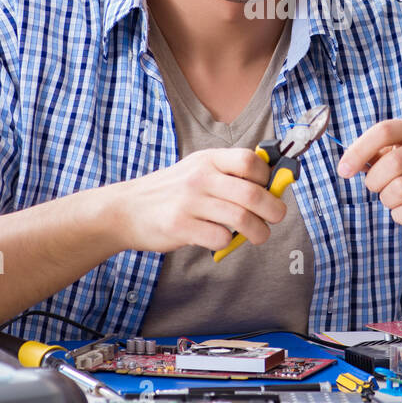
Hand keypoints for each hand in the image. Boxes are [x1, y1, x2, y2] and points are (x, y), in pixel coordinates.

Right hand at [111, 148, 286, 253]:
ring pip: (241, 218)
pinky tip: (222, 240)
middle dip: (274, 210)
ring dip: (259, 231)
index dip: (268, 177)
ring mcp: (189, 201)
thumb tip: (272, 184)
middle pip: (252, 193)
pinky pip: (220, 237)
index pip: (250, 161)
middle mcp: (200, 177)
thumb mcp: (197, 170)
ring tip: (259, 236)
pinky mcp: (180, 226)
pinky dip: (228, 242)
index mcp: (208, 160)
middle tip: (276, 218)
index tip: (270, 189)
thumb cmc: (170, 192)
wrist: (125, 210)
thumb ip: (228, 174)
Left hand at [336, 117, 401, 237]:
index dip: (358, 151)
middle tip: (375, 187)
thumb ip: (375, 154)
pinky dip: (399, 215)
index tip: (343, 170)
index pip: (384, 131)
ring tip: (391, 198)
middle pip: (392, 162)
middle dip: (374, 180)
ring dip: (386, 199)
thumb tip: (348, 164)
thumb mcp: (400, 152)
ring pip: (400, 189)